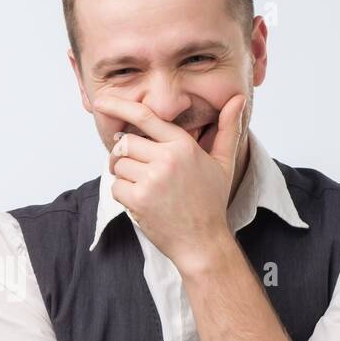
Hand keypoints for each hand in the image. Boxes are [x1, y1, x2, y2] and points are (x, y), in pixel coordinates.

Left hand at [94, 92, 246, 271]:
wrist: (203, 242)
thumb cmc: (211, 201)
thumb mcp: (223, 162)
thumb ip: (227, 128)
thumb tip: (239, 98)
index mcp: (184, 145)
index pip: (145, 117)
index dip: (120, 106)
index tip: (101, 101)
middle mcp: (167, 159)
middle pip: (125, 143)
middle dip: (124, 154)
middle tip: (135, 168)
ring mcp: (151, 180)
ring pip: (118, 165)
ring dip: (124, 176)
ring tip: (145, 188)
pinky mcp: (138, 200)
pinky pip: (116, 186)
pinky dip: (123, 194)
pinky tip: (142, 202)